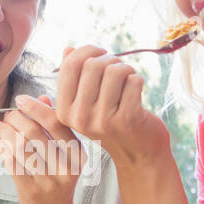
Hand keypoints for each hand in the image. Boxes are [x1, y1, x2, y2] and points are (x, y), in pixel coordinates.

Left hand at [0, 95, 82, 203]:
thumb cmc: (56, 180)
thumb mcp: (62, 154)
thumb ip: (54, 126)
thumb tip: (43, 97)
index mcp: (78, 155)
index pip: (57, 123)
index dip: (36, 107)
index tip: (20, 99)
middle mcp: (66, 168)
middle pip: (35, 133)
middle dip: (16, 119)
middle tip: (8, 115)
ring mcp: (48, 181)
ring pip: (20, 147)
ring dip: (6, 132)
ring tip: (1, 127)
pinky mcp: (31, 191)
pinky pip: (11, 163)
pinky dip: (3, 150)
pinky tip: (0, 145)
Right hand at [52, 45, 169, 167]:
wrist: (138, 154)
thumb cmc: (111, 122)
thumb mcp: (86, 104)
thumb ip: (74, 78)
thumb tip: (68, 49)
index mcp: (65, 111)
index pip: (69, 66)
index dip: (87, 50)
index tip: (100, 52)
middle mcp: (80, 117)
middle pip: (93, 65)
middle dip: (110, 59)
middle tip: (119, 68)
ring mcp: (103, 119)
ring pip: (115, 70)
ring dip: (126, 68)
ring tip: (128, 78)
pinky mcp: (127, 119)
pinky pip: (133, 81)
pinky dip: (138, 80)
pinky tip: (137, 91)